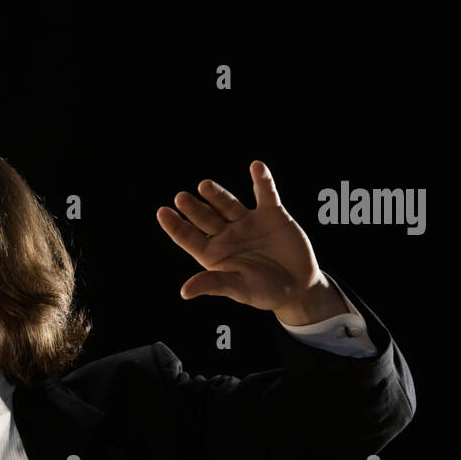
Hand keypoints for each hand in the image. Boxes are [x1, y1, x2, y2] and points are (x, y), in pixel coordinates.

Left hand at [157, 160, 323, 313]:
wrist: (298, 286)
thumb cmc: (265, 292)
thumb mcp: (241, 290)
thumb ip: (215, 285)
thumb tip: (184, 292)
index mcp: (213, 254)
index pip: (188, 237)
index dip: (175, 226)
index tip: (162, 212)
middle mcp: (226, 235)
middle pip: (206, 218)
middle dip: (194, 209)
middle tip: (180, 198)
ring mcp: (247, 222)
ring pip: (228, 205)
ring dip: (217, 195)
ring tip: (204, 186)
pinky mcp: (271, 214)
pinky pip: (265, 193)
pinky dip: (262, 180)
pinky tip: (256, 167)